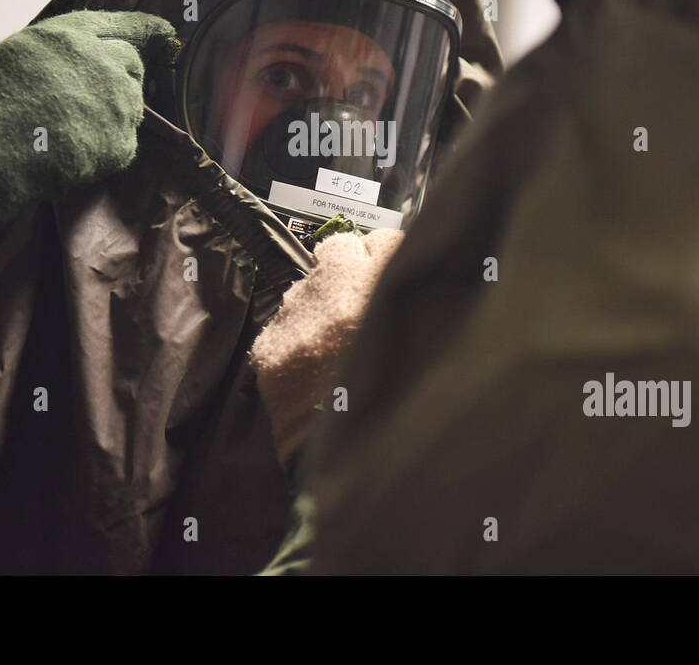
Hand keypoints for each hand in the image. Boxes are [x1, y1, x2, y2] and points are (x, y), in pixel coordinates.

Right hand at [0, 10, 175, 302]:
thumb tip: (90, 61)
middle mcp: (99, 59)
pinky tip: (71, 156)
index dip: (150, 30)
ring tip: (67, 133)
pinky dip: (106, 153)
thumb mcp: (15, 57)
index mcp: (68, 34)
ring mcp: (114, 101)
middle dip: (121, 81)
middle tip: (89, 105)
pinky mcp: (120, 141)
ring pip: (131, 106)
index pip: (126, 24)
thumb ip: (59, 53)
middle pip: (133, 64)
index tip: (169, 35)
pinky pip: (125, 144)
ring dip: (110, 118)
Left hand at [250, 228, 403, 469]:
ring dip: (321, 306)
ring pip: (307, 290)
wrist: (358, 459)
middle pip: (338, 252)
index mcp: (380, 281)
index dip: (388, 257)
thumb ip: (417, 295)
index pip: (382, 240)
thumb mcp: (429, 334)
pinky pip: (284, 327)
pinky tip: (315, 369)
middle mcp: (331, 286)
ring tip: (338, 345)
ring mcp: (294, 315)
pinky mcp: (270, 346)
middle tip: (363, 304)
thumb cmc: (408, 396)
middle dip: (349, 271)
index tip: (391, 273)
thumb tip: (409, 268)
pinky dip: (298, 340)